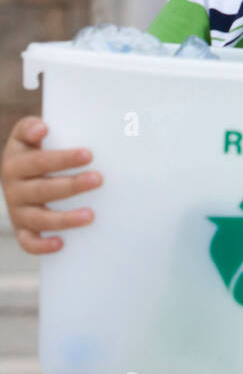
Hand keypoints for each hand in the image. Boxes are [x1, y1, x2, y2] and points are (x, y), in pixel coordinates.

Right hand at [1, 116, 100, 254]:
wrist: (17, 174)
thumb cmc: (31, 150)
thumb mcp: (24, 135)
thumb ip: (30, 127)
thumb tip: (41, 129)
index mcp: (15, 163)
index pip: (40, 161)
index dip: (63, 159)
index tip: (88, 155)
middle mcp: (13, 189)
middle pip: (43, 190)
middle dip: (72, 186)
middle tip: (98, 179)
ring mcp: (17, 211)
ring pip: (39, 219)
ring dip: (65, 219)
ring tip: (90, 215)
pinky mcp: (21, 229)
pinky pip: (28, 242)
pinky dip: (42, 246)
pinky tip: (61, 243)